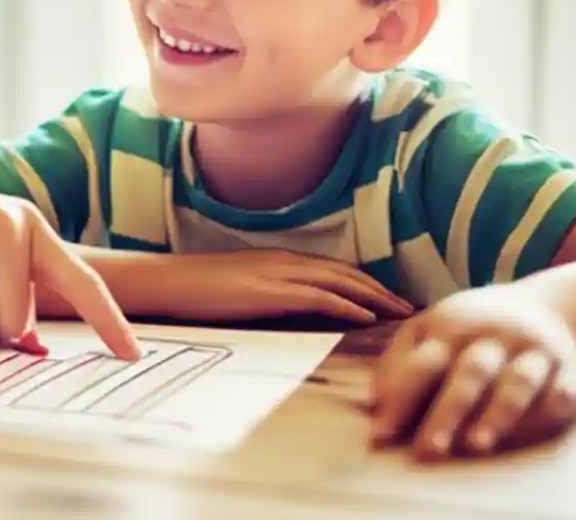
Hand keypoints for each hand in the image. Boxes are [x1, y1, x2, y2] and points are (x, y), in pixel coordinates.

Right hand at [152, 249, 414, 322]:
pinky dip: (346, 305)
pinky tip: (367, 317)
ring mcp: (276, 274)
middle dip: (381, 288)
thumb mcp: (241, 289)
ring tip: (401, 312)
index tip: (392, 297)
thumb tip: (295, 310)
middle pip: (346, 271)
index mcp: (278, 259)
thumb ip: (270, 295)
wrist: (165, 282)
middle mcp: (284, 261)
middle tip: (411, 306)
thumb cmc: (196, 289)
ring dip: (375, 296)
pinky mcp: (267, 292)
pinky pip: (317, 297)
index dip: (367, 281)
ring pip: (339, 281)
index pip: (334, 267)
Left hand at [369, 285, 575, 459]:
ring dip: (498, 414)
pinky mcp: (567, 369)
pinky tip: (521, 439)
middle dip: (447, 413)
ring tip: (477, 445)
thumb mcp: (429, 331)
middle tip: (427, 450)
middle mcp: (493, 336)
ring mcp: (532, 350)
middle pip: (469, 374)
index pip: (422, 364)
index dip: (400, 399)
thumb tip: (371, 406)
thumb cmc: (469, 329)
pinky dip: (541, 417)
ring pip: (517, 382)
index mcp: (451, 326)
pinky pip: (558, 394)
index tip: (381, 436)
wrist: (545, 305)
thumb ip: (398, 365)